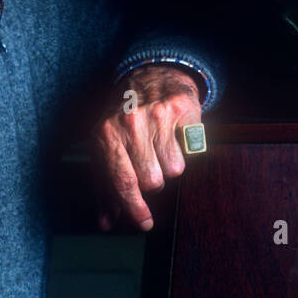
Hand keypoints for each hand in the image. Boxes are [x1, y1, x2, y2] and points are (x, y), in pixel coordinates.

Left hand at [89, 63, 202, 231]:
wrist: (149, 74)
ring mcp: (157, 113)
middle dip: (153, 180)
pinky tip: (176, 132)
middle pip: (151, 180)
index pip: (122, 181)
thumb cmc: (124, 116)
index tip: (145, 224)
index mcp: (106, 134)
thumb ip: (105, 186)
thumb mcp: (106, 145)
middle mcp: (130, 123)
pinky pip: (192, 149)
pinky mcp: (182, 108)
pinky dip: (187, 146)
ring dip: (170, 164)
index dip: (134, 208)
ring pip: (174, 169)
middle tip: (149, 162)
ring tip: (161, 143)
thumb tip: (105, 222)